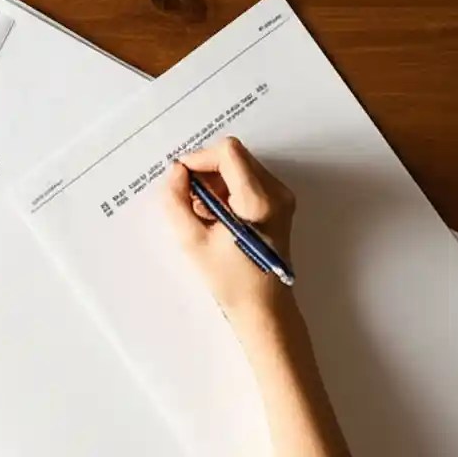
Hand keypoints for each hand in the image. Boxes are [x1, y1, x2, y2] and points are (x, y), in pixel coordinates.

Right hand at [161, 136, 295, 321]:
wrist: (263, 305)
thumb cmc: (230, 280)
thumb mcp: (193, 241)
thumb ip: (177, 201)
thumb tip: (175, 171)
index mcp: (258, 202)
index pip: (227, 152)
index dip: (199, 159)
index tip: (182, 180)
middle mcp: (276, 193)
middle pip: (234, 155)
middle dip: (205, 171)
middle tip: (191, 201)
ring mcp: (281, 196)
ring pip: (239, 164)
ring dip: (215, 180)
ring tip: (204, 213)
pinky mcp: (279, 202)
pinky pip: (247, 178)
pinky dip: (226, 188)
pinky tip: (218, 215)